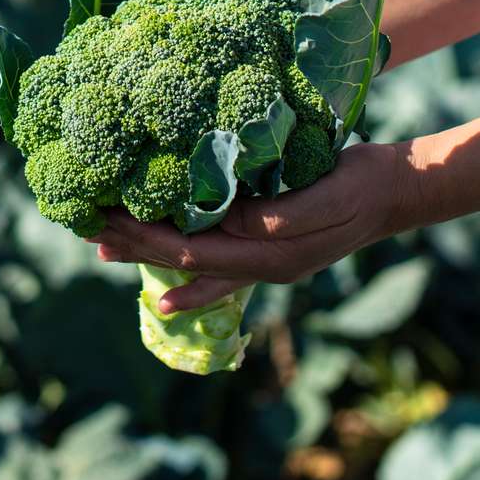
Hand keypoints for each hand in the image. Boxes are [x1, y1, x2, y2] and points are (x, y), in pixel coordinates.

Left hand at [90, 141, 410, 313]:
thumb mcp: (325, 195)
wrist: (391, 193)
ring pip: (193, 264)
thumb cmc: (359, 186)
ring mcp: (262, 262)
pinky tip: (164, 294)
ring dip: (147, 254)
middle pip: (183, 259)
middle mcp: (260, 265)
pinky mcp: (266, 247)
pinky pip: (217, 267)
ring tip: (103, 248)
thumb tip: (231, 221)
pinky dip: (188, 281)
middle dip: (134, 244)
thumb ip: (281, 215)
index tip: (107, 218)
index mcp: (269, 254)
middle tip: (87, 229)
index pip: (192, 249)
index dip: (146, 237)